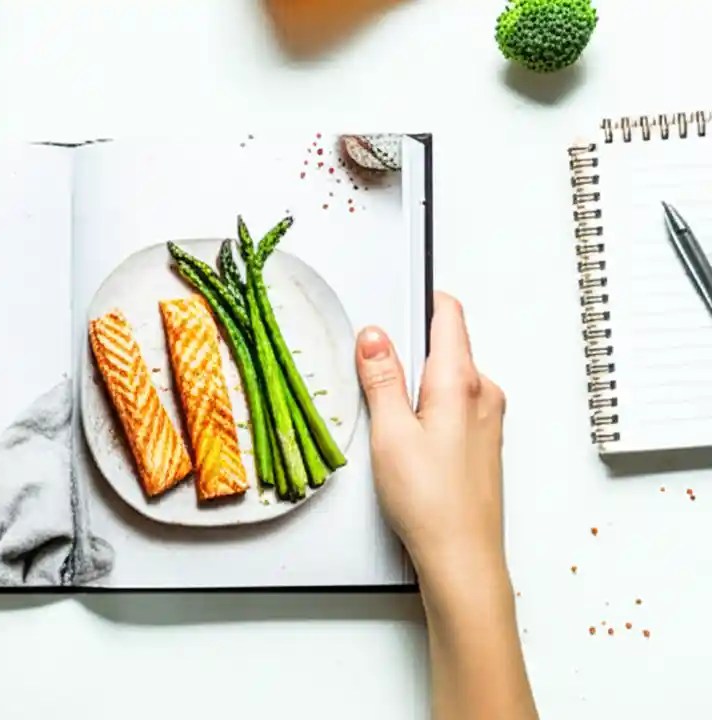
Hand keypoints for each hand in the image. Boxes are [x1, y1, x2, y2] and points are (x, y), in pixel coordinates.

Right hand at [354, 292, 506, 592]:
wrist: (463, 557)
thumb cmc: (431, 502)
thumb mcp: (391, 432)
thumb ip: (382, 379)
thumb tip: (375, 337)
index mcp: (461, 382)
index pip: (449, 315)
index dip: (421, 300)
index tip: (394, 301)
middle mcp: (483, 394)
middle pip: (445, 346)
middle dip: (407, 352)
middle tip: (373, 378)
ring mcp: (487, 418)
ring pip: (446, 378)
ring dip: (415, 386)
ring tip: (387, 423)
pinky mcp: (482, 441)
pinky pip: (452, 405)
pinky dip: (426, 410)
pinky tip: (406, 443)